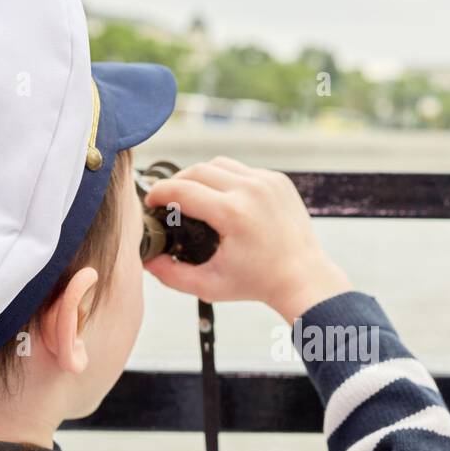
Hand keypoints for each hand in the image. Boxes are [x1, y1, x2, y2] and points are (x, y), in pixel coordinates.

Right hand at [143, 156, 351, 321]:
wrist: (303, 278)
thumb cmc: (256, 284)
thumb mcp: (209, 286)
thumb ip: (171, 275)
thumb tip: (146, 259)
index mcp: (233, 213)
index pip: (182, 189)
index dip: (159, 193)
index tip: (150, 202)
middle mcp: (251, 190)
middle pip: (197, 169)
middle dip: (177, 181)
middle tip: (168, 200)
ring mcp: (267, 181)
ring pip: (219, 164)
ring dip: (201, 176)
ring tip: (193, 196)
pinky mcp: (278, 180)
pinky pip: (242, 170)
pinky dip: (227, 180)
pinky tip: (222, 198)